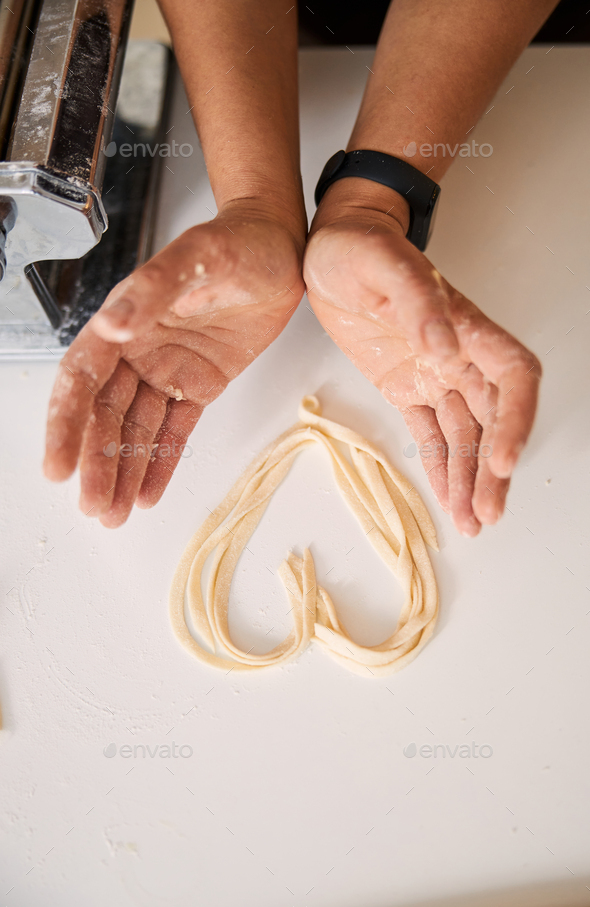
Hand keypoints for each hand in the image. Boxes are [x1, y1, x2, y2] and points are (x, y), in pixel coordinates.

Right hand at [44, 203, 304, 526]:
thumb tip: (111, 326)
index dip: (67, 424)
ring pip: (138, 430)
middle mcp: (138, 350)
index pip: (83, 379)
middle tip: (94, 507)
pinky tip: (147, 493)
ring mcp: (167, 370)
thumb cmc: (236, 243)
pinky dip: (162, 462)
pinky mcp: (199, 385)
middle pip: (106, 415)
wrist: (282, 251)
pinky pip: (176, 429)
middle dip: (97, 462)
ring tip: (115, 514)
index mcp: (125, 321)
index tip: (59, 466)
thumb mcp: (197, 258)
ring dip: (124, 471)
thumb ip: (153, 290)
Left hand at [304, 197, 540, 536]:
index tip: (502, 461)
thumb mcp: (383, 264)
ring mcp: (433, 376)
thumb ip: (418, 301)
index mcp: (466, 326)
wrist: (329, 250)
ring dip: (470, 479)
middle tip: (486, 513)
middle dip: (492, 470)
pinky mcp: (406, 388)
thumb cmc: (360, 246)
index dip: (516, 421)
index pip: (512, 378)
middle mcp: (458, 357)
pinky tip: (449, 498)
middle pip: (492, 420)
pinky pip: (431, 434)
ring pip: (464, 436)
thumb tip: (447, 347)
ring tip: (473, 522)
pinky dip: (440, 467)